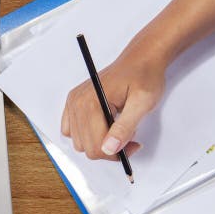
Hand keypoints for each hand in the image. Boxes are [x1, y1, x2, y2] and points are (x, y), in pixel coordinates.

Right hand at [61, 39, 166, 160]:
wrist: (141, 59)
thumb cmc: (144, 77)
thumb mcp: (142, 103)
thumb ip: (125, 127)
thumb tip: (109, 149)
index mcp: (92, 101)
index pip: (95, 146)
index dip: (116, 153)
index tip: (133, 146)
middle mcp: (77, 102)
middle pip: (86, 147)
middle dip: (108, 149)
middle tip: (129, 138)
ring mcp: (73, 103)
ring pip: (79, 142)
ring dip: (98, 143)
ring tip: (118, 130)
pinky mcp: (73, 104)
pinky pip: (70, 132)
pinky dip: (86, 136)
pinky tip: (103, 127)